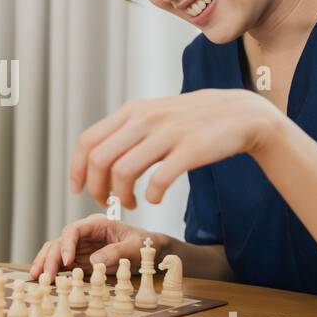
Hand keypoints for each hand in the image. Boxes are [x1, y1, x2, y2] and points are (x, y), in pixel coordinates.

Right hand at [29, 214, 169, 280]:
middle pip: (60, 241)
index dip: (67, 244)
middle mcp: (85, 234)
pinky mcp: (79, 260)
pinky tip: (43, 280)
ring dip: (45, 263)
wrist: (153, 252)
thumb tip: (95, 261)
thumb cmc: (146, 245)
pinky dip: (51, 270)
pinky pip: (61, 264)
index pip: (74, 230)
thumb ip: (118, 252)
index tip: (67, 262)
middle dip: (50, 258)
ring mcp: (80, 247)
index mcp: (97, 224)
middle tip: (44, 276)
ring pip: (56, 251)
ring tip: (36, 277)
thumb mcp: (137, 248)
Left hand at [71, 88, 280, 208]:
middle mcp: (145, 119)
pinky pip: (158, 179)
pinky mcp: (190, 150)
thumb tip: (94, 157)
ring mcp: (167, 133)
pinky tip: (154, 198)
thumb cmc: (190, 121)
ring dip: (121, 196)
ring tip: (131, 203)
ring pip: (123, 171)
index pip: (87, 141)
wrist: (239, 114)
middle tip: (107, 202)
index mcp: (132, 112)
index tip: (79, 189)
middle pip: (99, 160)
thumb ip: (125, 131)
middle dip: (97, 188)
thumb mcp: (153, 114)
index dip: (77, 169)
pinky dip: (150, 195)